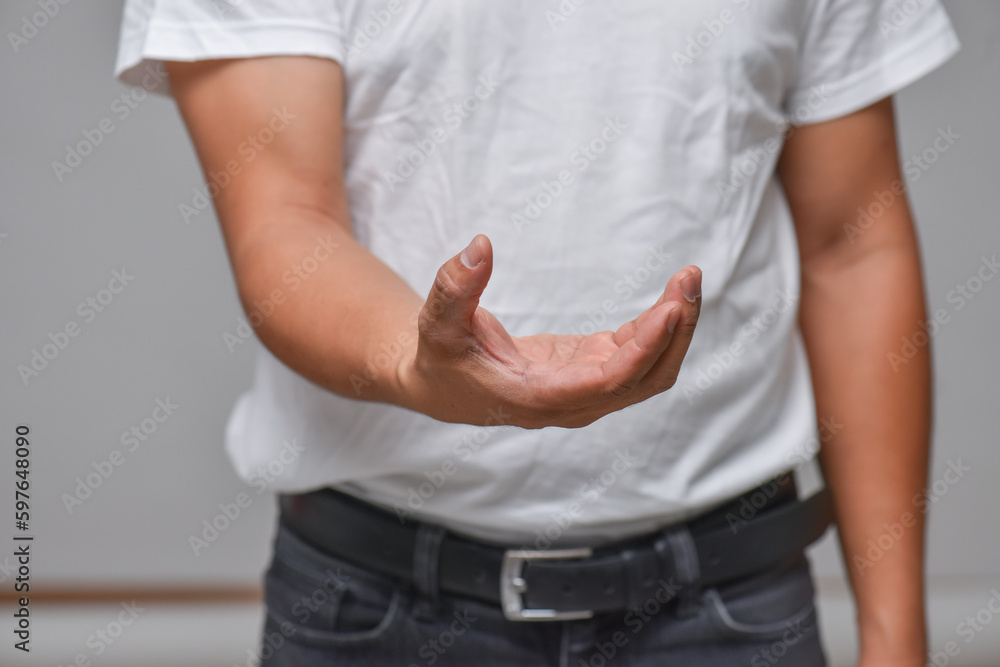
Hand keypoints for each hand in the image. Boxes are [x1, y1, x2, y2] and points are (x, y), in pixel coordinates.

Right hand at [395, 234, 701, 427]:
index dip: (643, 349)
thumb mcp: (437, 322)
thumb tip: (481, 246)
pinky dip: (659, 328)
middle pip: (644, 380)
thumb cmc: (442, 357)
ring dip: (675, 330)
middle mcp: (572, 402)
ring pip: (649, 372)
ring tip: (688, 281)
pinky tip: (673, 296)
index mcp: (538, 399)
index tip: (671, 309)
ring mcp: (586, 389)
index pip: (606, 383)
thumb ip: (454, 287)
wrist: (447, 386)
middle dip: (674, 333)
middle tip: (689, 279)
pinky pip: (638, 357)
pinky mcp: (591, 370)